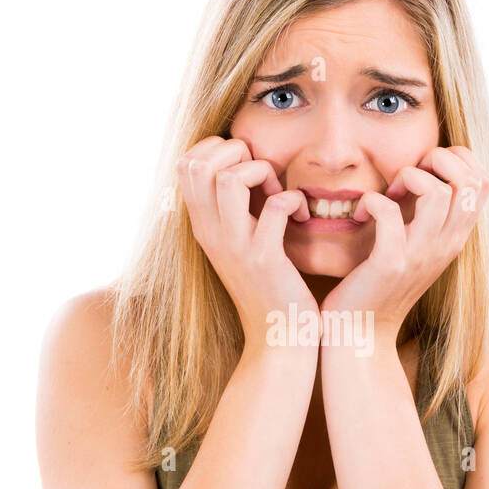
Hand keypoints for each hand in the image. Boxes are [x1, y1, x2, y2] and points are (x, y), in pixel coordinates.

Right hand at [177, 136, 318, 349]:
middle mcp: (211, 234)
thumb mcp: (239, 246)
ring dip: (262, 172)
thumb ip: (234, 211)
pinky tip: (302, 217)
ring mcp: (235, 247)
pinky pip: (275, 206)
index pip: (186, 164)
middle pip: (198, 163)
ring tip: (278, 193)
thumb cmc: (268, 288)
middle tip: (262, 175)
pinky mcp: (264, 259)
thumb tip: (242, 169)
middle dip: (236, 152)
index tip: (246, 166)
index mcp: (203, 227)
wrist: (278, 339)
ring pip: (230, 178)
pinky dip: (293, 200)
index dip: (217, 149)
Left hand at [320, 146, 488, 343]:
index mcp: (455, 238)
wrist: (362, 333)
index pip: (484, 182)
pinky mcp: (390, 264)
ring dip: (408, 177)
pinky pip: (390, 213)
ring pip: (438, 192)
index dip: (458, 160)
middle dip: (438, 159)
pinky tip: (360, 214)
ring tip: (389, 194)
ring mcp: (420, 256)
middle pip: (471, 181)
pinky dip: (372, 202)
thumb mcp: (416, 248)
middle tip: (408, 176)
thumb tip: (427, 174)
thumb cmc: (380, 285)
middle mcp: (446, 246)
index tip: (425, 169)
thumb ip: (428, 217)